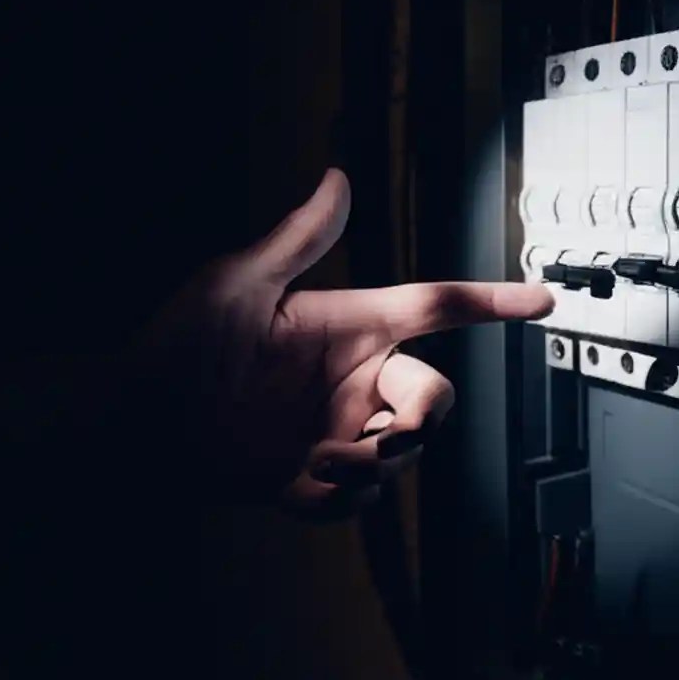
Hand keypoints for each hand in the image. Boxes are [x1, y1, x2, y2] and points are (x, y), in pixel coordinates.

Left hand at [134, 169, 551, 517]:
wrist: (135, 434)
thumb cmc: (178, 349)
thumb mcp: (238, 285)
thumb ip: (300, 240)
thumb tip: (338, 177)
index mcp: (349, 327)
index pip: (436, 308)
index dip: (494, 302)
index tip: (543, 298)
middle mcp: (353, 379)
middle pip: (434, 397)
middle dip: (422, 419)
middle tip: (387, 438)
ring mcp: (338, 431)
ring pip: (403, 453)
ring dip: (371, 465)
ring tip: (319, 464)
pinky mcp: (317, 479)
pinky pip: (360, 501)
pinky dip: (338, 502)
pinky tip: (297, 486)